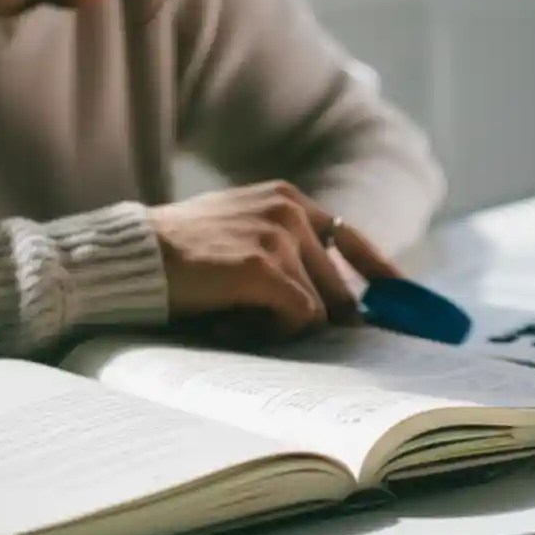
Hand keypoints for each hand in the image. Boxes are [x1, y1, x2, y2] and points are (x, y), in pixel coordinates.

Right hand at [148, 181, 400, 338]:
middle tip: (284, 335)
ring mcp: (279, 236)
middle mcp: (290, 210)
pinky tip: (240, 322)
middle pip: (338, 286)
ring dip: (286, 325)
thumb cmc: (180, 258)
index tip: (402, 301)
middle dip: (325, 320)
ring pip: (319, 306)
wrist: (132, 259)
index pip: (351, 240)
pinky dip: (276, 331)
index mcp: (287, 199)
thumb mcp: (240, 234)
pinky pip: (299, 317)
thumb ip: (285, 251)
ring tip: (241, 318)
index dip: (380, 274)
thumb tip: (333, 303)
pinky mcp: (265, 267)